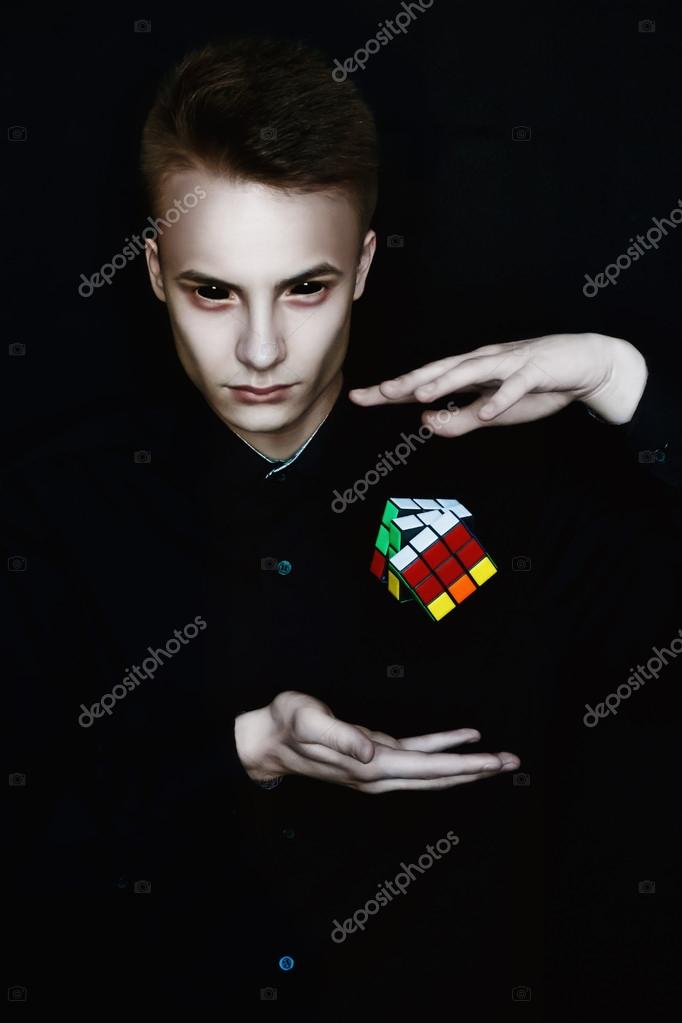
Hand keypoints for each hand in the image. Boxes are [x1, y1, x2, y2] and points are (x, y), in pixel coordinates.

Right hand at [234, 690, 519, 793]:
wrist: (264, 741)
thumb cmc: (284, 725)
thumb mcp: (307, 721)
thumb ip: (340, 736)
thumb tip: (373, 752)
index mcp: (369, 767)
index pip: (427, 768)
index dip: (463, 765)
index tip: (493, 762)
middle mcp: (378, 773)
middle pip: (437, 776)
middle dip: (476, 771)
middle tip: (513, 762)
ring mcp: (377, 768)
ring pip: (432, 770)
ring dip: (465, 764)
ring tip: (497, 758)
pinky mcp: (374, 755)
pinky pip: (416, 754)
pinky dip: (441, 747)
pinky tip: (461, 738)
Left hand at [348, 333, 647, 434]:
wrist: (585, 365)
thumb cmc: (535, 387)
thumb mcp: (491, 413)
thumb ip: (459, 419)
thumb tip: (423, 422)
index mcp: (468, 372)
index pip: (423, 381)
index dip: (392, 390)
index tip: (358, 396)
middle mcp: (482, 362)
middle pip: (439, 370)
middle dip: (408, 381)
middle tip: (378, 391)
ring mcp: (509, 363)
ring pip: (472, 371)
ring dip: (446, 382)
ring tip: (421, 395)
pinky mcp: (536, 370)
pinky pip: (517, 386)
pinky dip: (503, 398)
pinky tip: (488, 412)